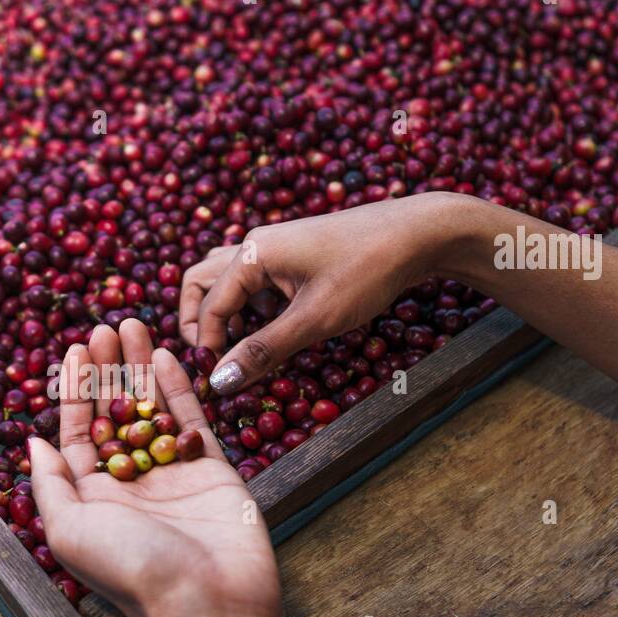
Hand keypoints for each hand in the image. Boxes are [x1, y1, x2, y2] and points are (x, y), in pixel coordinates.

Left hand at [29, 319, 279, 616]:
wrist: (207, 602)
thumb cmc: (131, 570)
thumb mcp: (69, 529)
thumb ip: (50, 483)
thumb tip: (32, 443)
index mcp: (94, 498)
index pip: (80, 433)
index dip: (76, 390)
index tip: (76, 349)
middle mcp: (133, 485)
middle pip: (116, 414)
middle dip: (109, 369)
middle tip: (105, 326)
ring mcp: (175, 476)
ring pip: (153, 409)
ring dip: (141, 368)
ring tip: (133, 325)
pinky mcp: (215, 472)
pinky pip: (193, 422)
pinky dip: (179, 388)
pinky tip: (166, 354)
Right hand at [180, 192, 478, 394]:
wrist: (419, 234)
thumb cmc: (367, 271)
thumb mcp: (314, 318)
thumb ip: (263, 350)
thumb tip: (220, 381)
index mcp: (252, 253)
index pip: (209, 305)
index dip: (206, 347)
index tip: (214, 383)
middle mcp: (255, 244)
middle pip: (201, 282)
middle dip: (198, 323)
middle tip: (209, 360)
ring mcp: (274, 246)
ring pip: (226, 279)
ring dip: (221, 312)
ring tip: (234, 348)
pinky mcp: (294, 254)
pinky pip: (254, 279)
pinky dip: (248, 305)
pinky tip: (267, 328)